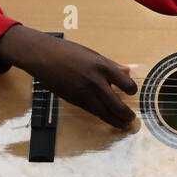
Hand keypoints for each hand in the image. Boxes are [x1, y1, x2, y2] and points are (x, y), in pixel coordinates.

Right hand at [0, 24, 136, 129]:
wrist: (44, 57)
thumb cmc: (69, 52)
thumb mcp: (94, 54)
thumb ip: (111, 65)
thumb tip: (127, 72)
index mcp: (103, 67)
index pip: (126, 83)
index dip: (132, 90)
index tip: (132, 92)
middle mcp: (96, 82)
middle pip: (116, 104)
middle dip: (126, 114)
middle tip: (131, 119)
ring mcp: (84, 93)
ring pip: (104, 113)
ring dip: (116, 121)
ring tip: (123, 125)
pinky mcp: (74, 100)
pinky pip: (92, 111)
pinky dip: (102, 116)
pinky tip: (107, 118)